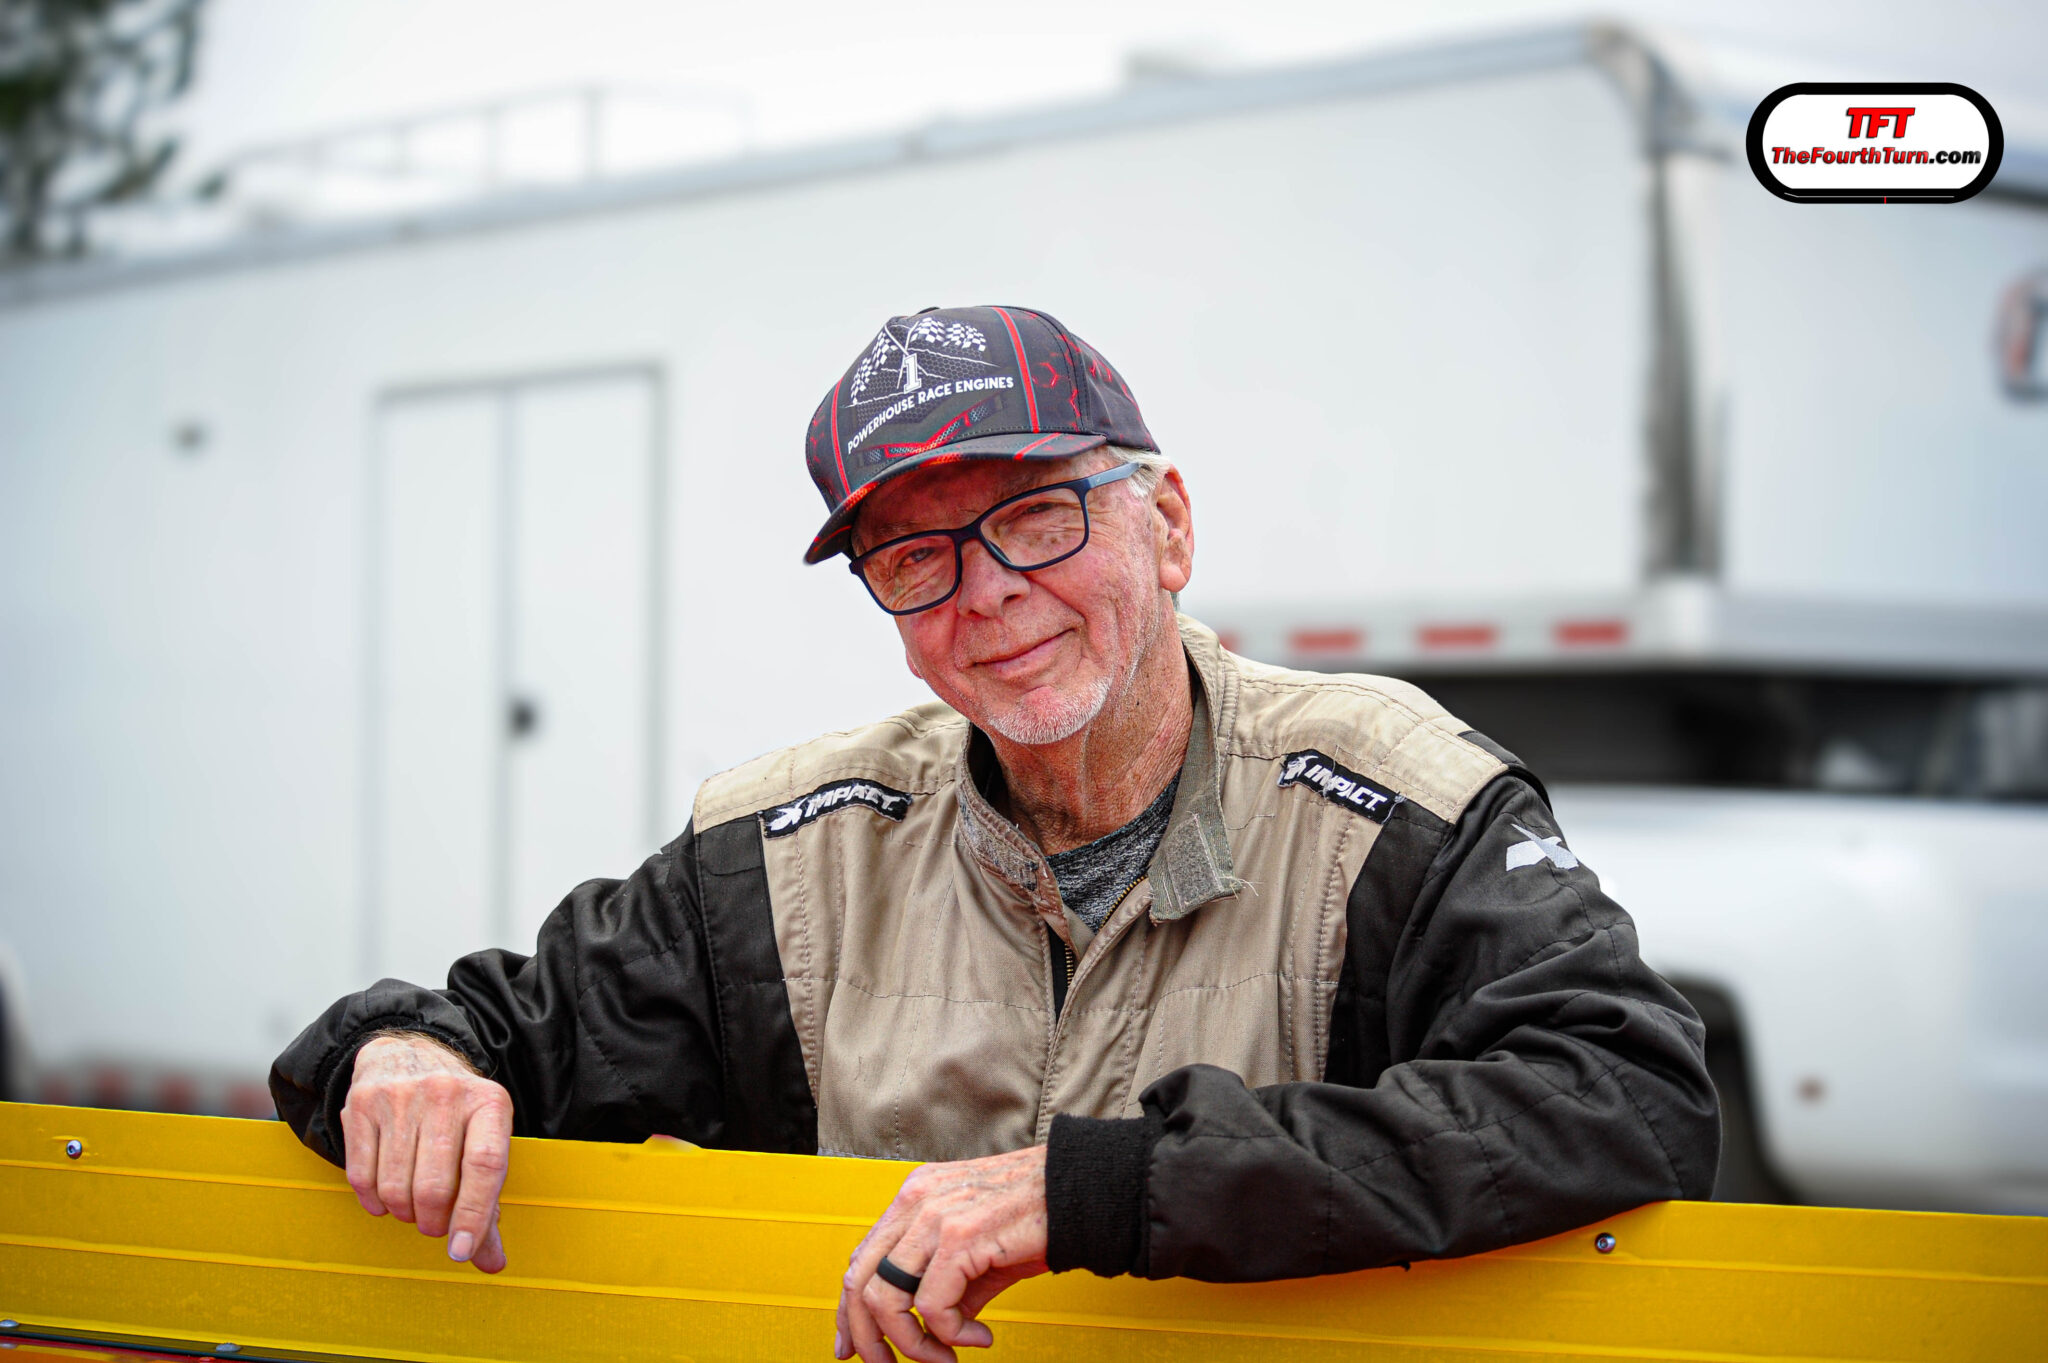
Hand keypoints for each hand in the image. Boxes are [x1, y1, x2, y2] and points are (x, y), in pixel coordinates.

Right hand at [341, 1032, 512, 1273]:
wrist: (409, 1053)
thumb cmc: (455, 1114)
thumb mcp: (483, 1141)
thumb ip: (487, 1203)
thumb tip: (491, 1263)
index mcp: (489, 1103)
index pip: (484, 1166)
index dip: (473, 1214)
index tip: (460, 1252)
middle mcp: (446, 1094)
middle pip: (434, 1186)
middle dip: (433, 1222)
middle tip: (435, 1225)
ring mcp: (401, 1097)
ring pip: (396, 1187)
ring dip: (404, 1214)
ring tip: (413, 1207)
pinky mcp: (362, 1105)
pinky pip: (362, 1176)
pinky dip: (374, 1202)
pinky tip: (385, 1198)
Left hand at [835, 1144, 1049, 1362]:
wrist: (1081, 1191)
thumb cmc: (1037, 1212)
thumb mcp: (977, 1247)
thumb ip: (944, 1281)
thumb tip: (930, 1326)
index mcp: (916, 1196)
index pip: (861, 1259)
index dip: (850, 1312)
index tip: (856, 1347)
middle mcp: (917, 1200)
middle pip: (859, 1281)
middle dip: (869, 1338)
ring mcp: (935, 1215)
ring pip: (885, 1298)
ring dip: (912, 1344)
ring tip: (946, 1356)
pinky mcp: (960, 1237)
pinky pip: (932, 1306)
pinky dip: (951, 1334)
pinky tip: (978, 1337)